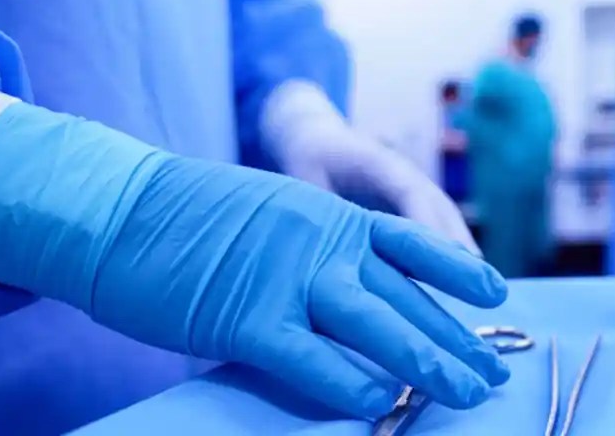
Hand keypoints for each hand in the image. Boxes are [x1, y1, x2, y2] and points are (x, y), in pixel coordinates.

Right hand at [0, 102, 509, 418]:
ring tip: (468, 392)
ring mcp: (287, 276)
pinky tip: (383, 405)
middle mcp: (321, 241)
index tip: (497, 293)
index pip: (411, 244)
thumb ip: (313, 251)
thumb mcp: (268, 217)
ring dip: (427, 362)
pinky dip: (350, 385)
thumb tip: (349, 293)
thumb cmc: (186, 221)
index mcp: (327, 215)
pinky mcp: (246, 317)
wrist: (117, 208)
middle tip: (493, 371)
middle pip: (406, 295)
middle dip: (454, 337)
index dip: (457, 271)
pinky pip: (312, 358)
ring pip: (376, 325)